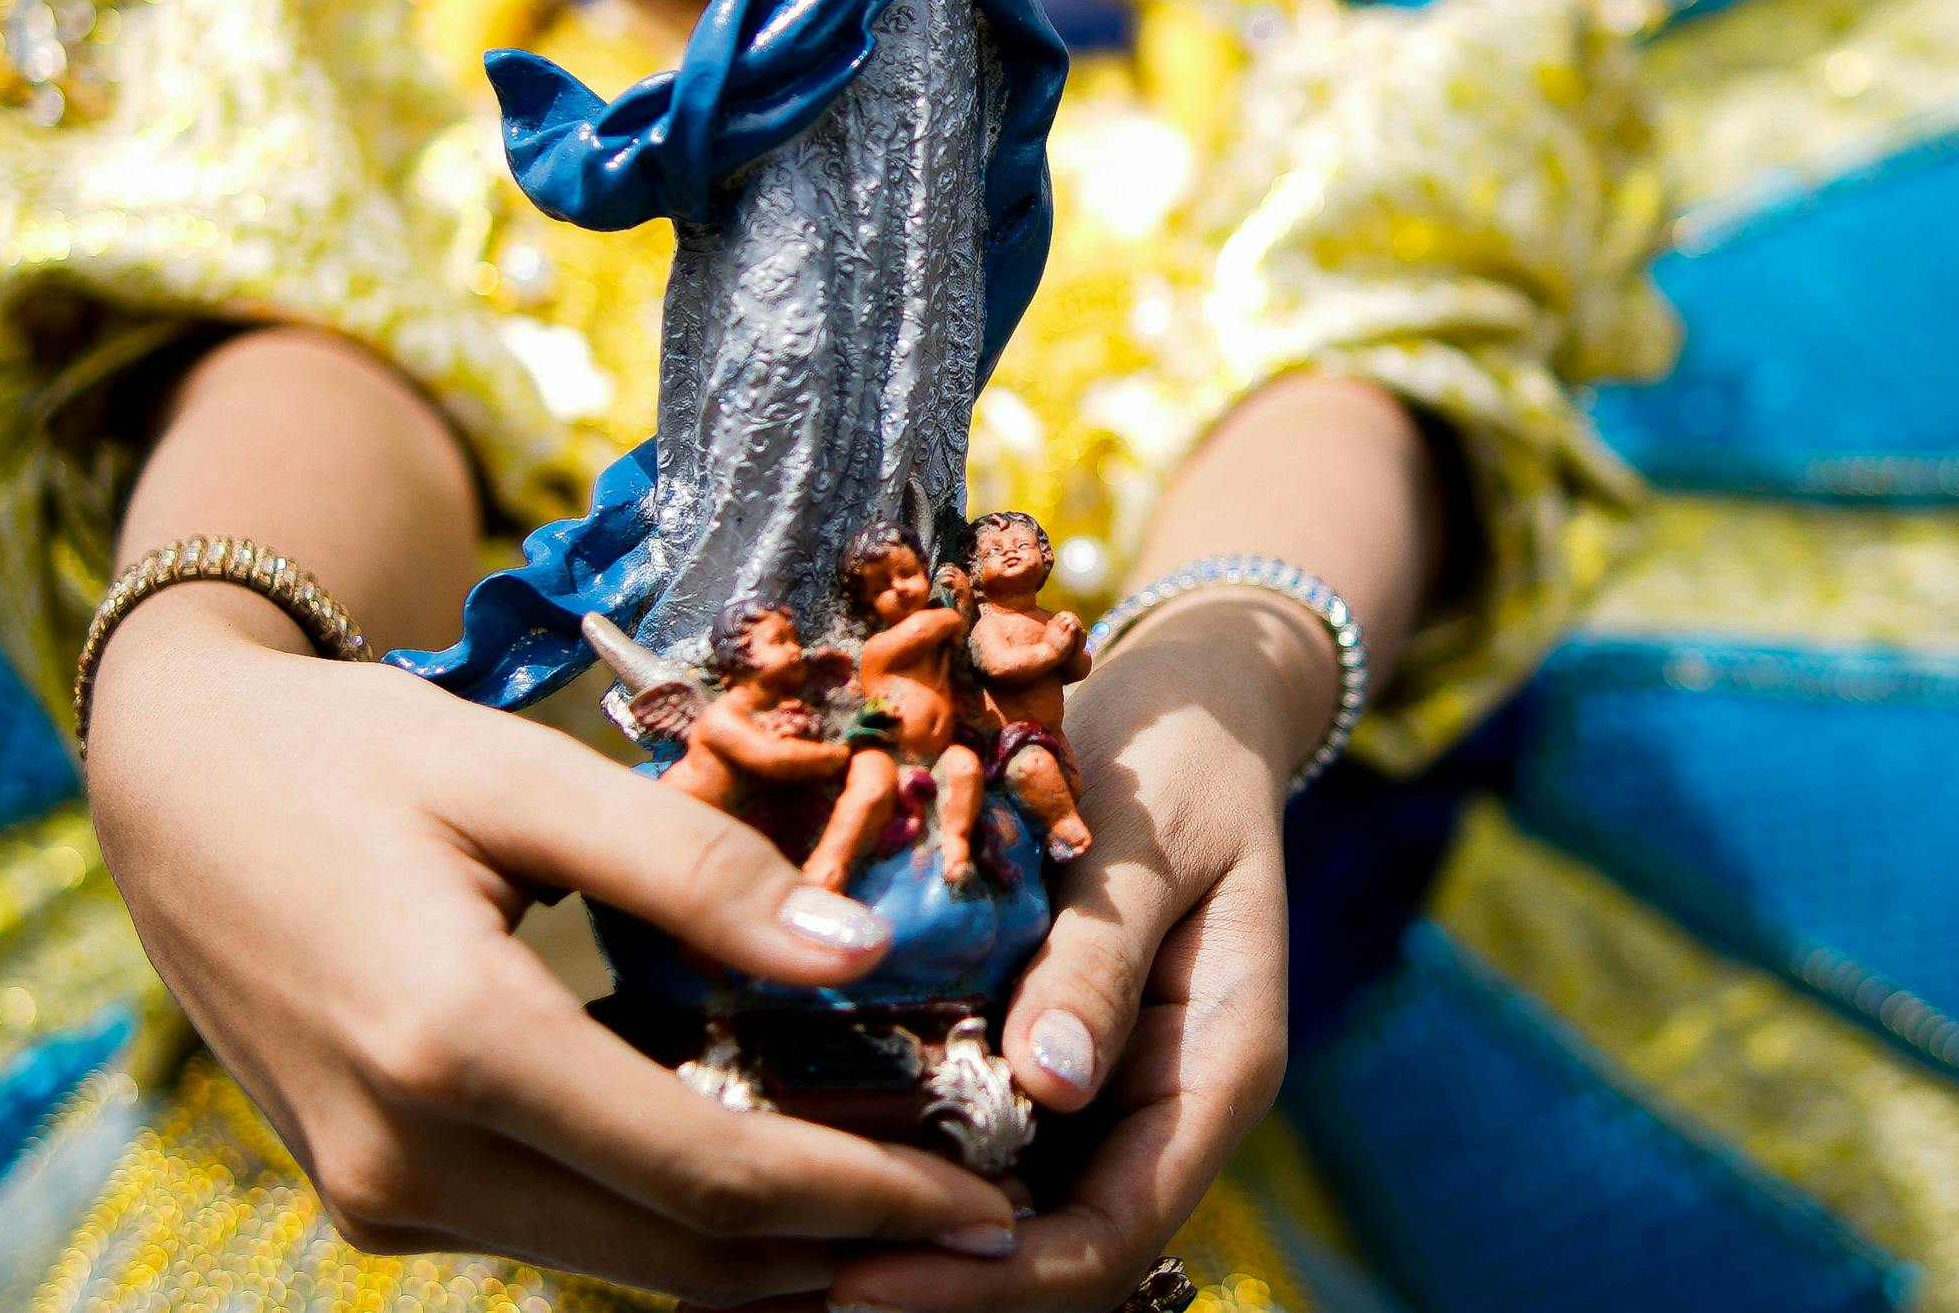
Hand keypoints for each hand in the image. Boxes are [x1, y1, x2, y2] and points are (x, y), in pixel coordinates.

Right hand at [85, 586, 1020, 1303]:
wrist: (164, 787)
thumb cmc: (347, 752)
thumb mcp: (518, 774)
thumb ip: (691, 868)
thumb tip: (860, 957)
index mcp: (450, 1044)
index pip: (706, 1174)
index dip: (862, 1198)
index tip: (988, 1198)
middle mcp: (405, 1160)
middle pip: (673, 1254)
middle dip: (839, 1250)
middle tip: (980, 1219)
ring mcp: (377, 1196)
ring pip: (617, 1258)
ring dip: (762, 1246)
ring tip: (901, 1189)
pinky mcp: (371, 1194)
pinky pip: (557, 1226)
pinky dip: (670, 1215)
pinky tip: (768, 1162)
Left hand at [823, 593, 1331, 1312]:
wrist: (1187, 706)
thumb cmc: (1178, 760)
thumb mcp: (1149, 844)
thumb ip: (1103, 956)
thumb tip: (1052, 1082)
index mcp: (1212, 1076)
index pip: (1109, 1234)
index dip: (991, 1282)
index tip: (859, 1284)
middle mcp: (1151, 1113)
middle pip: (1043, 1255)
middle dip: (922, 1289)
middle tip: (761, 1299)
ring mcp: (1089, 1093)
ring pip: (996, 1215)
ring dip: (889, 1246)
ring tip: (746, 1267)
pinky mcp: (1028, 1060)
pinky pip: (960, 1143)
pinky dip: (882, 1169)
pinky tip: (776, 1166)